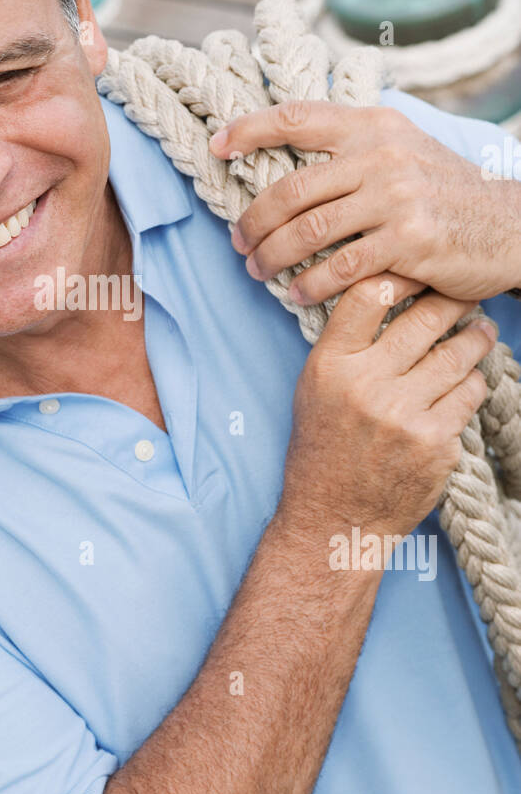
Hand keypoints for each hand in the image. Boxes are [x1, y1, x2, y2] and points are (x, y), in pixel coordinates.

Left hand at [209, 100, 520, 304]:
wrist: (511, 225)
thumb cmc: (447, 192)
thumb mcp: (406, 148)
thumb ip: (353, 147)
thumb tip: (288, 156)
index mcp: (373, 126)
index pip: (297, 117)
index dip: (249, 130)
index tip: (217, 147)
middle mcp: (381, 155)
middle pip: (290, 189)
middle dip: (253, 221)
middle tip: (238, 243)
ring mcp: (395, 198)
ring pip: (308, 231)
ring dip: (273, 257)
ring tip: (258, 271)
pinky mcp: (407, 241)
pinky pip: (340, 268)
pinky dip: (310, 285)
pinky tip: (298, 293)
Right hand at [277, 274, 495, 543]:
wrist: (335, 518)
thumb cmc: (323, 450)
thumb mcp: (314, 390)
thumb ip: (345, 347)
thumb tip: (387, 297)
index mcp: (330, 367)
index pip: (368, 296)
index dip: (399, 277)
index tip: (417, 275)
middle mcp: (366, 386)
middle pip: (423, 319)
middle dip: (452, 301)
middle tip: (465, 294)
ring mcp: (404, 415)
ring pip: (456, 355)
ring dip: (474, 338)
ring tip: (480, 330)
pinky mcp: (436, 443)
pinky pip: (469, 394)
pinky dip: (471, 384)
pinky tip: (467, 381)